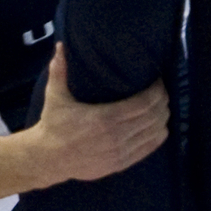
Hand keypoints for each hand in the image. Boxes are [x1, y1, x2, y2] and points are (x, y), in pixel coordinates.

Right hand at [33, 44, 168, 182]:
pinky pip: (149, 149)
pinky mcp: (121, 164)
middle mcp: (117, 136)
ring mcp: (120, 152)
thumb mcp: (55, 96)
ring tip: (162, 106)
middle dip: (162, 101)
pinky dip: (158, 136)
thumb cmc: (54, 125)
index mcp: (105, 118)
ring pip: (155, 132)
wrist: (48, 159)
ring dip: (162, 118)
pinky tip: (160, 126)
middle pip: (153, 116)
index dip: (157, 91)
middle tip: (162, 91)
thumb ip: (59, 70)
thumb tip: (60, 46)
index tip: (158, 81)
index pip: (144, 103)